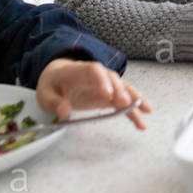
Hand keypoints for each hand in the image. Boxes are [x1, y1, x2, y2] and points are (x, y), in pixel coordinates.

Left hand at [35, 58, 151, 129]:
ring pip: (124, 89)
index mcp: (80, 71)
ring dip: (135, 99)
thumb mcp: (45, 94)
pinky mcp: (109, 96)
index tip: (107, 94)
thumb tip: (64, 111)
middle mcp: (98, 76)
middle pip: (113, 79)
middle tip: (125, 103)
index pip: (94, 71)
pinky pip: (124, 102)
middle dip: (121, 91)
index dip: (102, 81)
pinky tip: (142, 122)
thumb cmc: (53, 84)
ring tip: (146, 111)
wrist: (59, 77)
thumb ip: (54, 103)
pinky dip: (133, 111)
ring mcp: (106, 85)